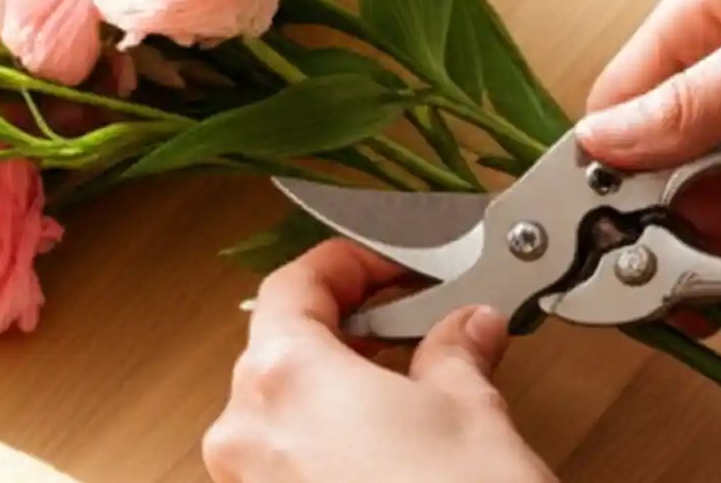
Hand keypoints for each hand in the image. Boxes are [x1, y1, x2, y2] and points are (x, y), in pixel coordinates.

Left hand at [203, 239, 555, 482]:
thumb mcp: (471, 414)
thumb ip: (458, 353)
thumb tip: (468, 329)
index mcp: (283, 379)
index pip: (292, 286)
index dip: (344, 264)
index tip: (385, 266)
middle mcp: (249, 433)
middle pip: (281, 344)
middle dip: (349, 325)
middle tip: (409, 317)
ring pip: (285, 406)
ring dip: (342, 382)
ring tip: (412, 380)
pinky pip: (292, 456)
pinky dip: (334, 434)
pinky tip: (392, 440)